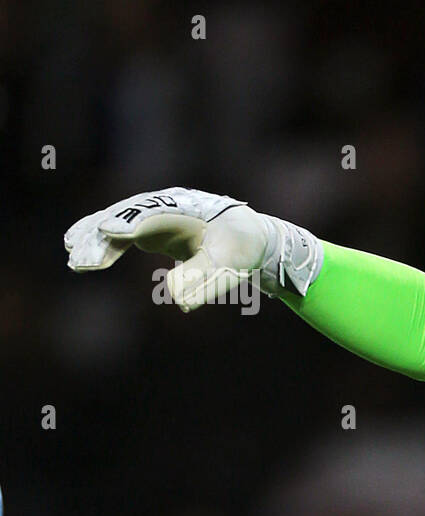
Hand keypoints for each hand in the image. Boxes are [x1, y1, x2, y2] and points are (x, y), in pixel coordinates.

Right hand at [65, 187, 320, 310]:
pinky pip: (118, 234)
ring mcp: (154, 215)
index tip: (112, 232)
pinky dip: (102, 246)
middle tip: (84, 261)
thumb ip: (206, 280)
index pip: (154, 211)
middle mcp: (166, 205)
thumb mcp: (232, 265)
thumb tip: (179, 302)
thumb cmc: (243, 248)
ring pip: (117, 222)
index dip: (133, 221)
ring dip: (95, 240)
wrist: (249, 237)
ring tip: (76, 261)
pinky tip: (82, 260)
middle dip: (104, 236)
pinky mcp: (148, 228)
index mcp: (189, 207)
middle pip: (127, 215)